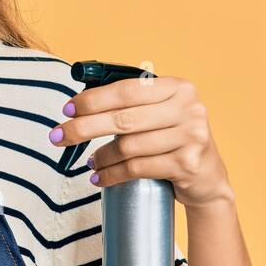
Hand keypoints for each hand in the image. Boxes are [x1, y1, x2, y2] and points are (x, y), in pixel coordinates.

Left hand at [50, 76, 234, 208]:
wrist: (208, 178)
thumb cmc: (173, 140)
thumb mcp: (160, 114)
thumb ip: (130, 104)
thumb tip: (79, 105)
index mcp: (178, 87)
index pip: (127, 90)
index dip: (93, 99)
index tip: (67, 109)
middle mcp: (189, 108)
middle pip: (123, 119)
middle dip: (84, 128)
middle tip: (58, 137)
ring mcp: (191, 137)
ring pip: (129, 146)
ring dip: (100, 156)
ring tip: (89, 162)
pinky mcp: (187, 164)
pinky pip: (137, 168)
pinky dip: (112, 174)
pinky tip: (99, 177)